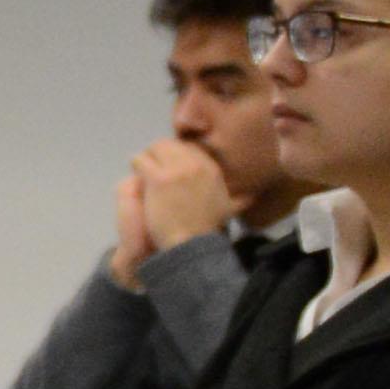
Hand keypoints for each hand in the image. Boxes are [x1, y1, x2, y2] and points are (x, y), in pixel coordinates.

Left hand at [118, 137, 231, 273]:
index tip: (171, 169)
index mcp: (212, 169)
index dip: (177, 156)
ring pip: (154, 148)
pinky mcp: (159, 179)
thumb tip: (252, 197)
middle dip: (160, 155)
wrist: (191, 244)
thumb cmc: (206, 230)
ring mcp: (177, 170)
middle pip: (171, 144)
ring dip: (147, 160)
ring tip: (144, 174)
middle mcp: (196, 164)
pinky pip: (140, 161)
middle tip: (153, 170)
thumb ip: (238, 200)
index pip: (190, 147)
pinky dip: (137, 167)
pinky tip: (139, 180)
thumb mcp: (228, 210)